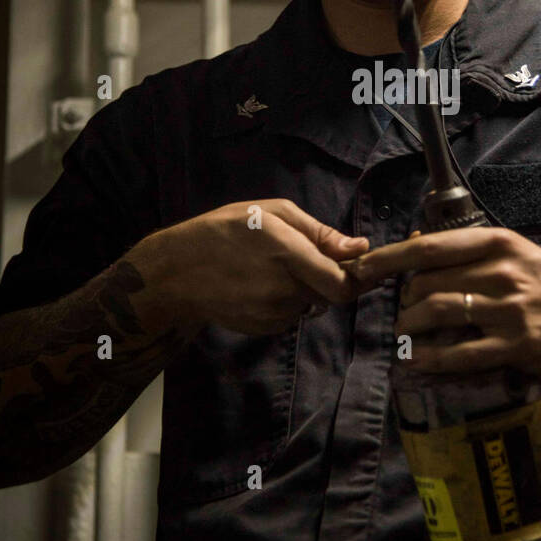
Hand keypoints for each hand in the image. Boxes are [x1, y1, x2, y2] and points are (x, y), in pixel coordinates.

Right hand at [127, 199, 368, 335]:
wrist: (176, 273)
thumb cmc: (224, 231)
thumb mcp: (270, 212)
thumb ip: (319, 232)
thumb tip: (359, 248)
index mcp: (287, 253)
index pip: (340, 283)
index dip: (359, 278)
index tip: (364, 268)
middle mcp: (282, 289)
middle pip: (330, 294)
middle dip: (328, 279)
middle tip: (307, 260)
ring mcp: (272, 314)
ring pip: (310, 304)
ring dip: (304, 290)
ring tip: (272, 269)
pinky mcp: (263, 328)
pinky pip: (291, 315)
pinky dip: (286, 302)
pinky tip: (260, 286)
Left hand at [345, 226, 540, 377]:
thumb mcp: (516, 253)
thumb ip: (470, 251)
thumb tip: (417, 244)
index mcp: (498, 244)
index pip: (429, 248)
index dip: (388, 259)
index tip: (362, 269)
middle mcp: (501, 272)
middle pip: (427, 283)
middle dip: (405, 300)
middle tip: (403, 310)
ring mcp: (508, 310)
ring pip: (437, 314)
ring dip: (411, 326)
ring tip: (407, 332)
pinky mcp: (515, 346)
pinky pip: (460, 353)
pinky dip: (431, 358)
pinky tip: (417, 360)